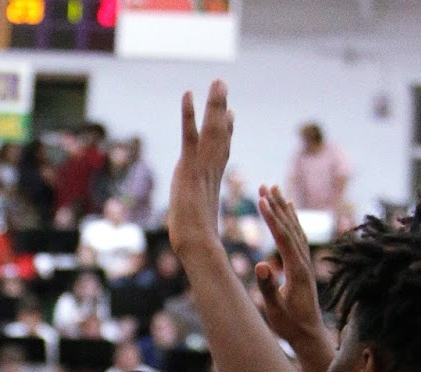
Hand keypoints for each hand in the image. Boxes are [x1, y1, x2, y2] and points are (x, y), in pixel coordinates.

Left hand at [168, 81, 234, 258]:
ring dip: (214, 104)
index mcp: (214, 180)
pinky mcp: (190, 166)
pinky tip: (188, 95)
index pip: (223, 150)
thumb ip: (201, 215)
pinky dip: (189, 114)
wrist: (196, 241)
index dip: (227, 132)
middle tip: (222, 86)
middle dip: (222, 109)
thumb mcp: (200, 221)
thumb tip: (203, 224)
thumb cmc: (197, 239)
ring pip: (212, 128)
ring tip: (217, 81)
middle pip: (221, 133)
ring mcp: (202, 166)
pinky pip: (190, 134)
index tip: (231, 115)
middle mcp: (212, 169)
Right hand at [255, 185, 325, 348]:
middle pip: (291, 227)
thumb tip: (261, 265)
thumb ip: (268, 289)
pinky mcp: (303, 266)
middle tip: (265, 185)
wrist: (309, 335)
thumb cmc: (290, 326)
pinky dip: (291, 221)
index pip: (283, 238)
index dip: (272, 218)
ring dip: (284, 209)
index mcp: (297, 271)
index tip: (261, 199)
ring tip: (275, 190)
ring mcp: (305, 263)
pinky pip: (298, 237)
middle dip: (277, 206)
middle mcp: (304, 262)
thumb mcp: (275, 311)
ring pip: (296, 229)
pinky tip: (287, 212)